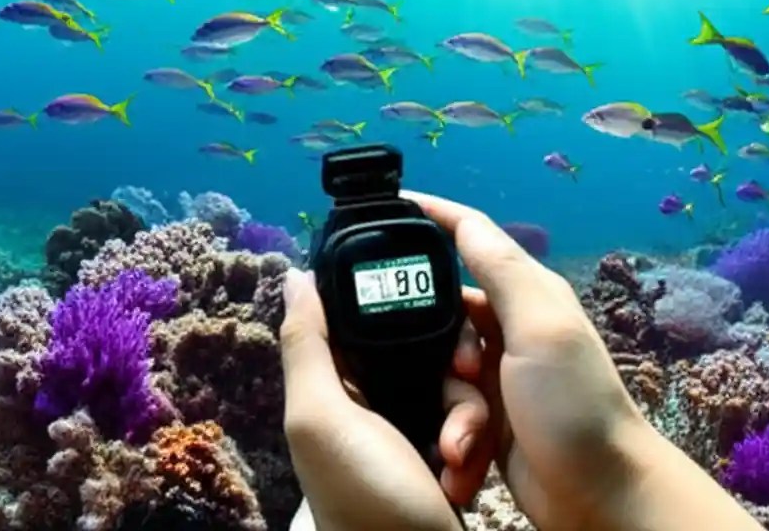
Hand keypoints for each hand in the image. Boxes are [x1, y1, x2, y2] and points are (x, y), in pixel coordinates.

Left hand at [279, 268, 494, 530]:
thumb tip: (293, 272)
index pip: (363, 318)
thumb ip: (307, 345)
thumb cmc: (366, 496)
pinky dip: (474, 436)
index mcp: (330, 385)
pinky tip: (465, 463)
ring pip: (454, 380)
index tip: (434, 301)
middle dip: (449, 364)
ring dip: (466, 410)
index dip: (397, 304)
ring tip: (458, 449)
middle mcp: (367, 400)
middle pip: (420, 345)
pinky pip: (471, 417)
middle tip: (460, 382)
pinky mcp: (445, 452)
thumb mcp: (323, 418)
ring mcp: (409, 427)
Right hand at [404, 191, 649, 529]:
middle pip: (440, 315)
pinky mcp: (487, 421)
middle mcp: (509, 328)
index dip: (429, 217)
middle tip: (457, 379)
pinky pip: (446, 416)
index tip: (382, 211)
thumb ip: (502, 270)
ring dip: (446, 409)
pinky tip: (461, 461)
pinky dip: (451, 439)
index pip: (469, 237)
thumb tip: (459, 217)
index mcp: (525, 294)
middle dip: (433, 352)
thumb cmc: (574, 406)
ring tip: (463, 439)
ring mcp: (497, 377)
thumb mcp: (540, 326)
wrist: (600, 497)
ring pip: (437, 372)